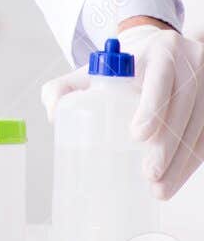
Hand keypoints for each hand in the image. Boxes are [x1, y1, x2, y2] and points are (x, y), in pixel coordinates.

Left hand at [42, 20, 203, 198]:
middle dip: (168, 146)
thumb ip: (64, 87)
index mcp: (161, 51)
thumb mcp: (91, 70)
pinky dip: (193, 161)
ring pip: (201, 126)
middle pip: (184, 108)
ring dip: (182, 162)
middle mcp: (191, 63)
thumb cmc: (122, 68)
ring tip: (160, 189)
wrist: (160, 54)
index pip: (159, 79)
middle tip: (149, 174)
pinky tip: (177, 179)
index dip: (152, 107)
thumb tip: (52, 113)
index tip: (137, 136)